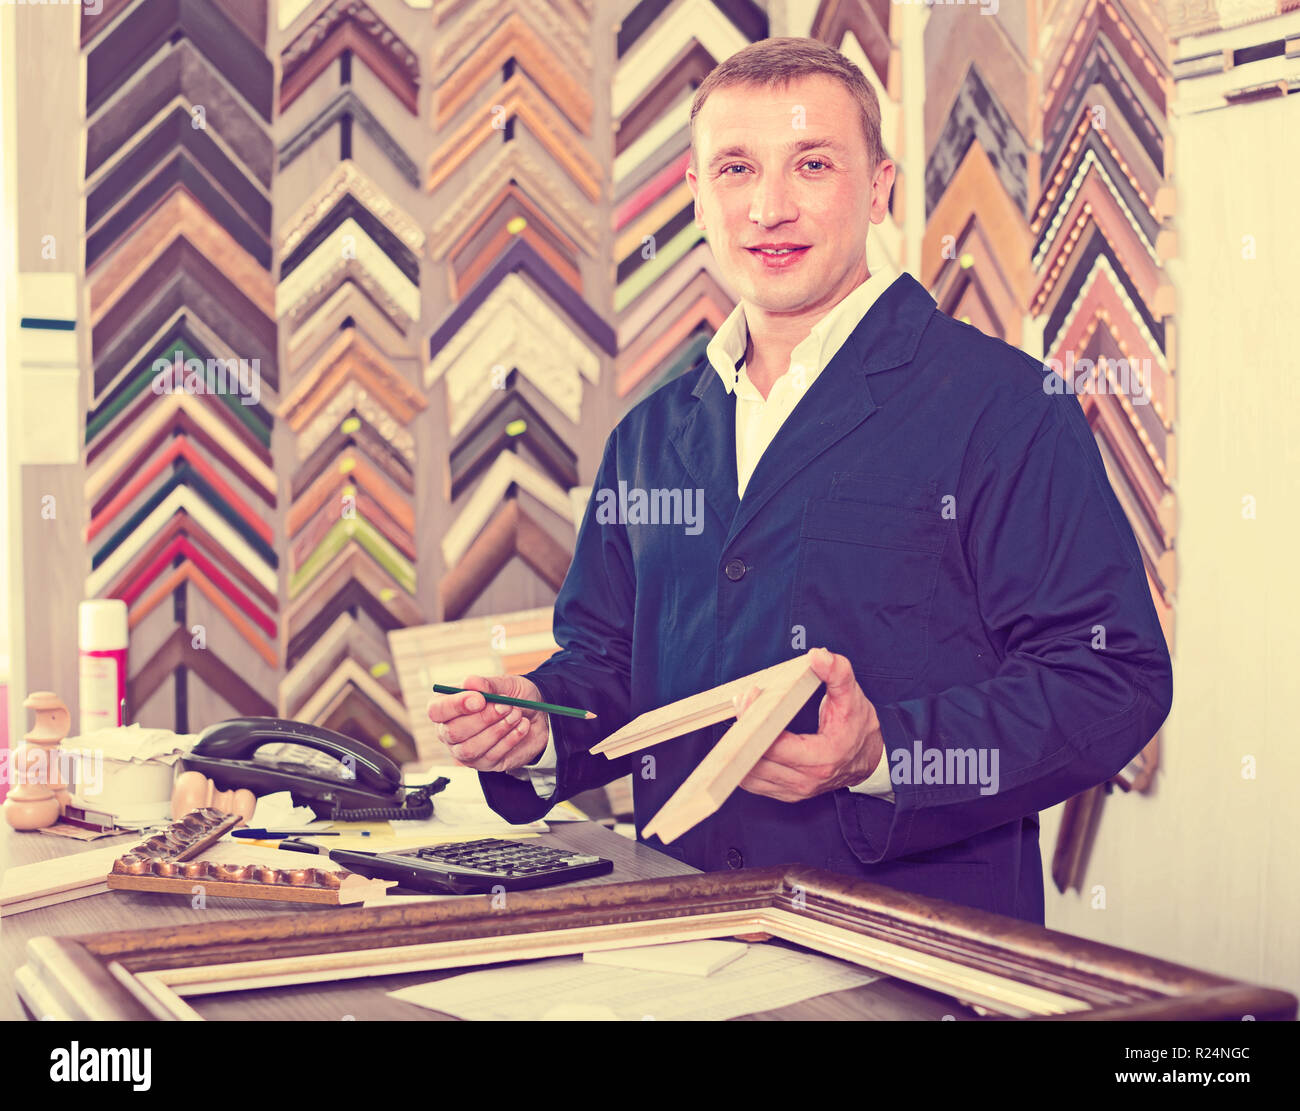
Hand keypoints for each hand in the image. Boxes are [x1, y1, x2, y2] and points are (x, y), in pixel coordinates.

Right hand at [426, 674, 549, 771]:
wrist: (538, 716)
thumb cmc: (514, 698)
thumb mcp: (505, 684)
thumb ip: (488, 684)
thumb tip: (470, 682)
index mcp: (448, 706)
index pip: (436, 710)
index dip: (455, 705)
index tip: (480, 699)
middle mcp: (450, 731)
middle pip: (452, 732)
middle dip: (483, 718)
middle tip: (506, 706)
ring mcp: (465, 751)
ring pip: (470, 748)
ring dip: (497, 730)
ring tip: (516, 714)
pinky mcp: (484, 764)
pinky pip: (491, 756)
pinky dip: (510, 739)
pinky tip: (522, 726)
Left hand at [733, 647, 883, 801]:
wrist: (871, 758)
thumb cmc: (858, 726)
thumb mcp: (852, 695)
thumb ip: (837, 673)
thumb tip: (817, 656)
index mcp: (822, 758)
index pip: (775, 745)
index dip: (756, 720)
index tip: (749, 696)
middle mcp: (806, 781)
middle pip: (756, 761)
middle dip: (742, 730)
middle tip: (742, 701)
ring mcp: (795, 791)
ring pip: (749, 775)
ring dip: (739, 748)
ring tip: (742, 716)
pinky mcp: (786, 793)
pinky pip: (754, 783)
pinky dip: (743, 762)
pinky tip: (745, 738)